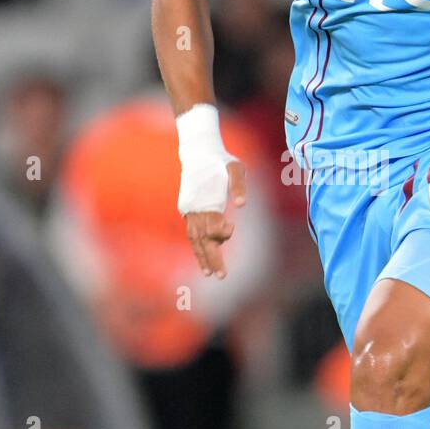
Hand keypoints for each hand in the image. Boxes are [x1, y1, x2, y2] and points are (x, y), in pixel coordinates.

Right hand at [183, 160, 246, 278]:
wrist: (198, 152)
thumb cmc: (221, 160)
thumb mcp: (235, 168)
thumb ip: (238, 185)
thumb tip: (242, 205)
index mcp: (206, 201)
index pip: (212, 228)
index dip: (222, 233)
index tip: (231, 226)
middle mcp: (195, 209)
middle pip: (202, 240)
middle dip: (211, 258)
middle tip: (220, 276)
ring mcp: (189, 210)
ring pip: (194, 239)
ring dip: (202, 256)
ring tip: (209, 273)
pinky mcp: (187, 209)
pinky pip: (191, 233)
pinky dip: (196, 246)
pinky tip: (202, 256)